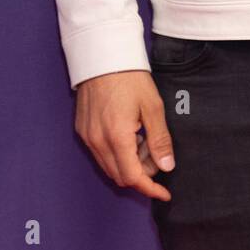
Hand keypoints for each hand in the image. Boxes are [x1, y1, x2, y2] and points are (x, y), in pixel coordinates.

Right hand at [74, 71, 176, 200]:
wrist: (103, 56)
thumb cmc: (129, 77)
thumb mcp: (152, 106)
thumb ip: (160, 139)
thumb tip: (166, 167)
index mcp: (117, 137)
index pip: (133, 178)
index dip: (150, 189)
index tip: (164, 193)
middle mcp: (97, 142)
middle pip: (120, 176)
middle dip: (142, 174)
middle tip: (157, 154)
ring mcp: (87, 137)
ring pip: (110, 167)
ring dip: (129, 164)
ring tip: (144, 140)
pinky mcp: (82, 130)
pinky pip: (100, 154)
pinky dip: (117, 153)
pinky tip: (130, 134)